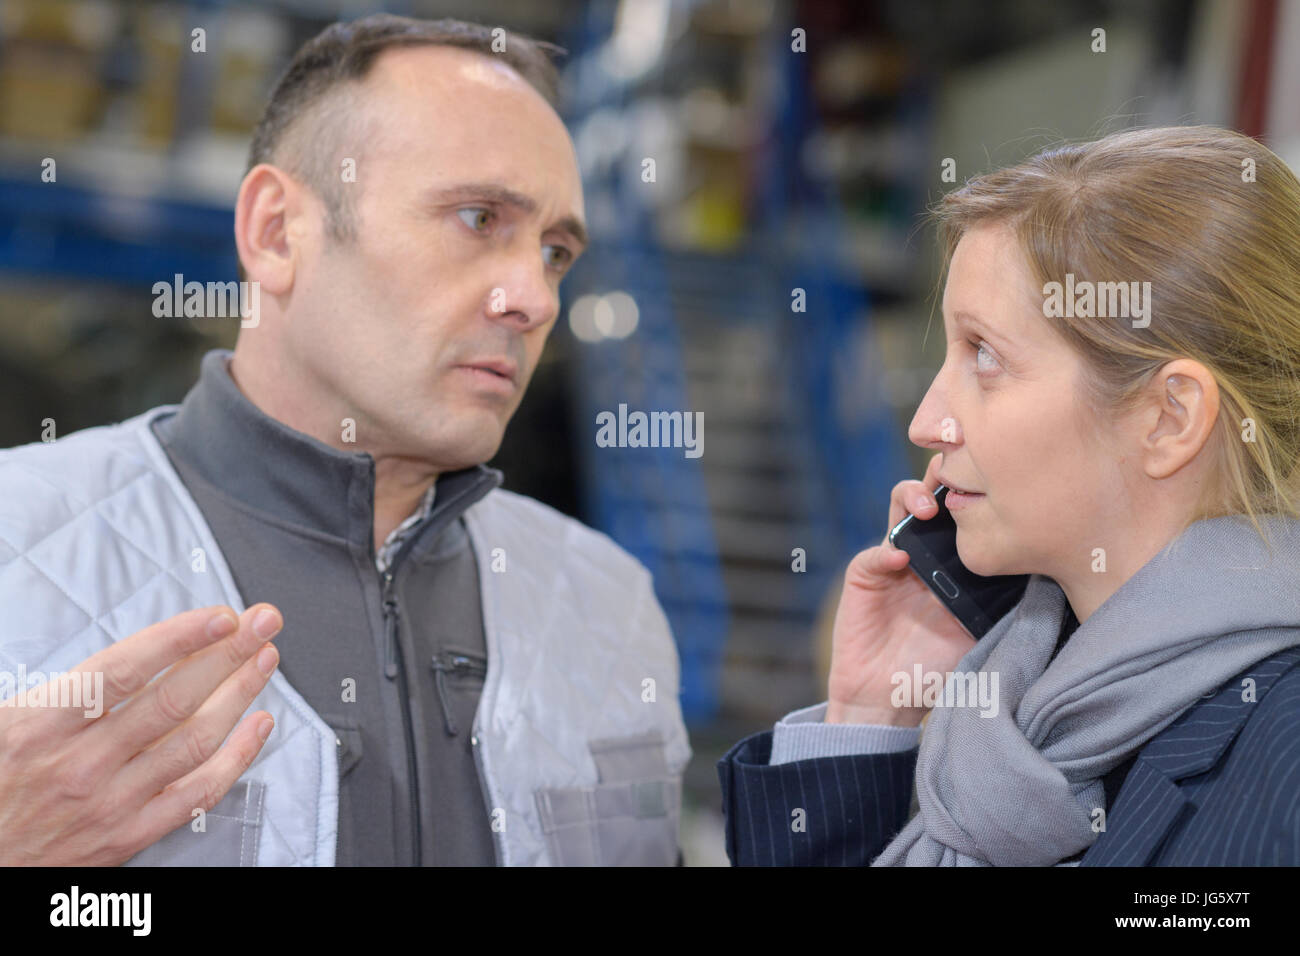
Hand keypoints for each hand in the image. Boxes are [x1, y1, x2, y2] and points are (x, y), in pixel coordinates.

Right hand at [0, 603, 282, 864]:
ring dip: (238, 694)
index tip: (221, 616)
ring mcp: (110, 803)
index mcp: (42, 725)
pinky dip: (237, 757)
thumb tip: (132, 651)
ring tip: (266, 659)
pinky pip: (197, 795)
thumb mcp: (4, 721)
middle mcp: (81, 764)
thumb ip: (62, 689)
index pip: (124, 669)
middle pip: (173, 699)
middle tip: (263, 622)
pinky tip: (260, 724)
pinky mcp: (128, 836)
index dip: (179, 638)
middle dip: (227, 654)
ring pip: (194, 741)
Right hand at [826, 453, 976, 724]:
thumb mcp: (980, 634)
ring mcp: (893, 560)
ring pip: (900, 507)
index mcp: (955, 563)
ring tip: (927, 508)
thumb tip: (1047, 579)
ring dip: (913, 498)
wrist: (888, 701)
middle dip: (945, 477)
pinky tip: (900, 559)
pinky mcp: (863, 576)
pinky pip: (873, 555)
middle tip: (957, 476)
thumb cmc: (935, 670)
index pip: (967, 514)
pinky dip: (885, 552)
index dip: (977, 492)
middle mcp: (925, 553)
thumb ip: (1002, 606)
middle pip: (934, 497)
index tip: (997, 484)